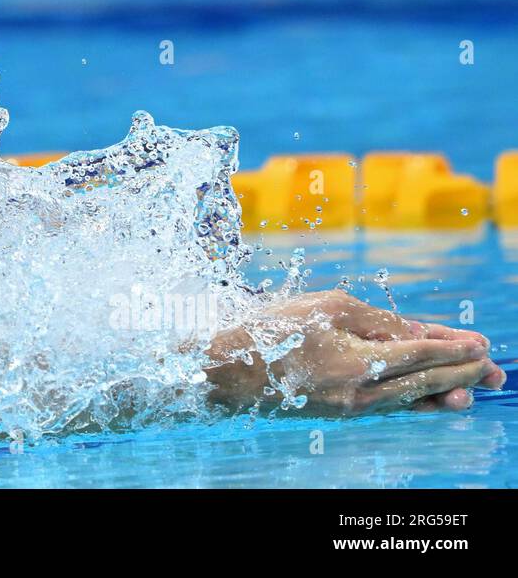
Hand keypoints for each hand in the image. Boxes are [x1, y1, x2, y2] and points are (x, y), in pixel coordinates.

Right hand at [204, 290, 504, 415]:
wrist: (227, 371)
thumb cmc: (274, 329)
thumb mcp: (328, 307)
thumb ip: (379, 321)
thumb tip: (420, 335)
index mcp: (361, 362)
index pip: (423, 354)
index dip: (456, 348)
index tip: (483, 344)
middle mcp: (362, 392)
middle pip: (424, 381)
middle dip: (462, 374)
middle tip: (495, 372)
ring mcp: (351, 406)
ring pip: (410, 399)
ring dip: (444, 393)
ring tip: (473, 393)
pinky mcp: (338, 411)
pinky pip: (387, 406)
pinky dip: (413, 400)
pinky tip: (426, 398)